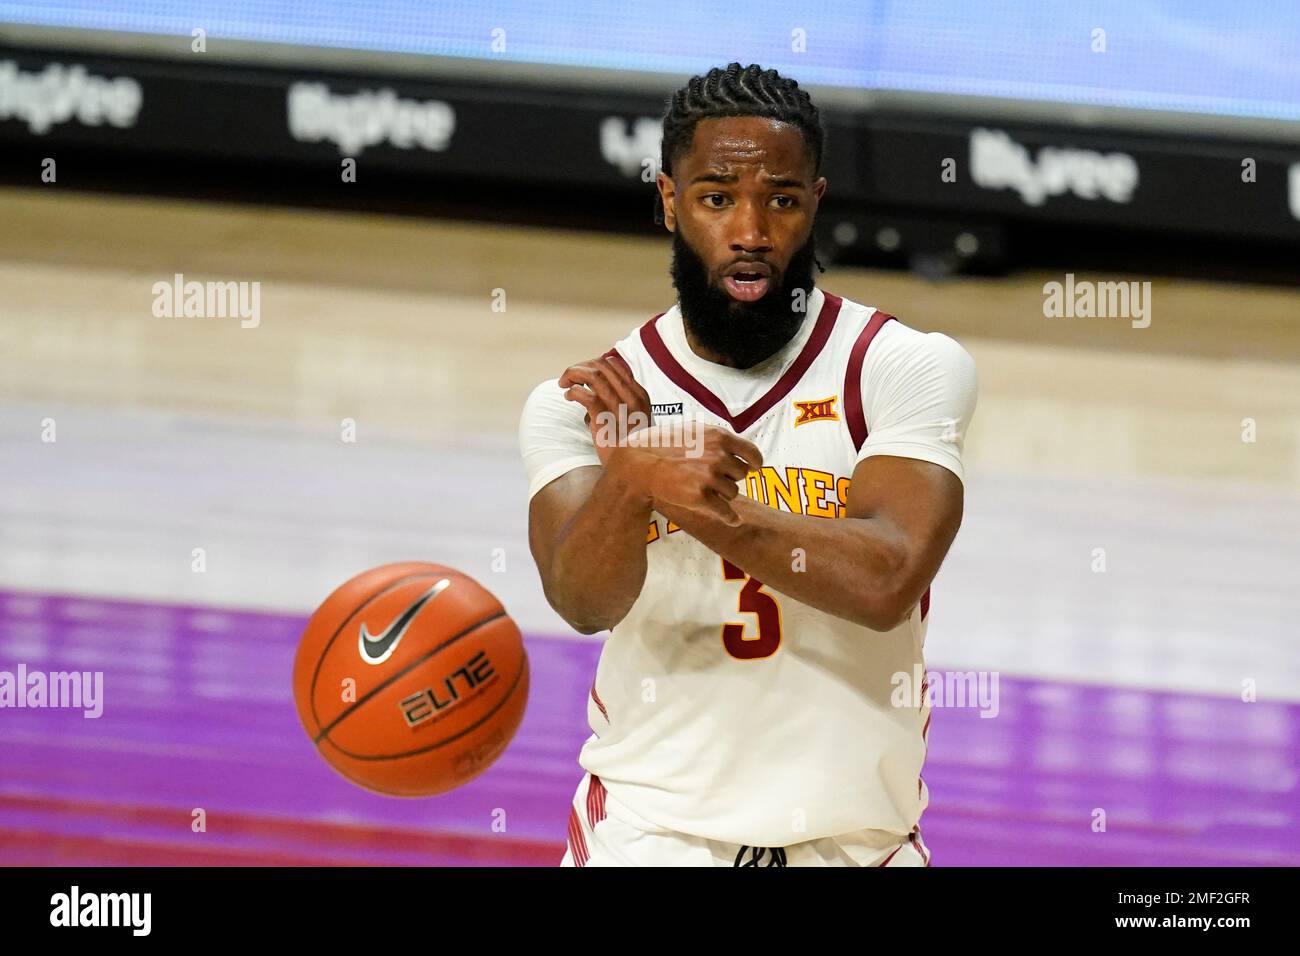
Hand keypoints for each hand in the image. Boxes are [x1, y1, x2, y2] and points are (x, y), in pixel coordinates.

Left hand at [559, 351, 652, 465]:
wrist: (633, 473)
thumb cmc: (629, 449)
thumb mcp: (634, 422)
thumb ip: (621, 405)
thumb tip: (593, 392)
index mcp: (640, 396)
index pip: (615, 365)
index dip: (594, 364)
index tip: (583, 373)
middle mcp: (632, 398)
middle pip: (602, 365)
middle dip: (581, 366)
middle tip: (569, 377)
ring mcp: (620, 408)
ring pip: (593, 375)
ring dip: (573, 375)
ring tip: (564, 384)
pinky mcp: (605, 419)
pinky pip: (584, 394)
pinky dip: (573, 391)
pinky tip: (569, 397)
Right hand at [622, 422, 763, 527]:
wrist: (638, 464)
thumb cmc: (660, 444)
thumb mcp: (692, 430)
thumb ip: (716, 438)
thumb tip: (736, 450)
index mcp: (719, 437)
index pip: (751, 453)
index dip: (754, 463)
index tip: (754, 468)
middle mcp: (718, 456)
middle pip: (741, 475)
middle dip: (729, 477)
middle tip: (710, 477)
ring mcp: (710, 478)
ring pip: (732, 493)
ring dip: (722, 494)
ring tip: (702, 488)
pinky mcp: (700, 498)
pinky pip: (726, 512)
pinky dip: (731, 518)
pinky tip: (734, 521)